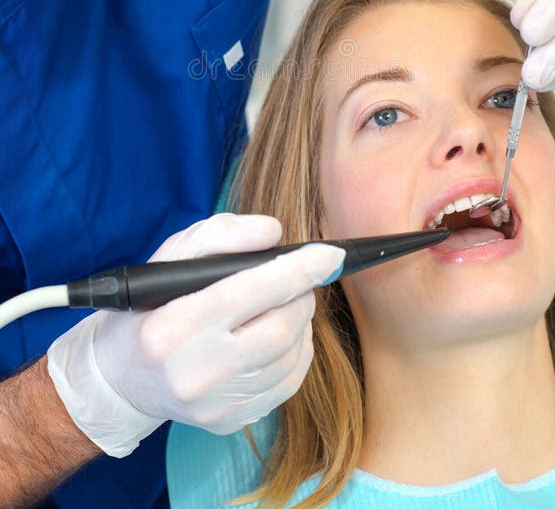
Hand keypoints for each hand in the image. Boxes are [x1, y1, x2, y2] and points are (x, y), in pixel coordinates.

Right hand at [47, 214, 343, 456]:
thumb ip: (222, 234)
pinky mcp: (228, 423)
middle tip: (301, 279)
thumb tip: (275, 234)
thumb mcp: (171, 256)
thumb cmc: (149, 305)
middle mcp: (194, 373)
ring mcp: (213, 405)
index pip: (253, 292)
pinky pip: (286, 385)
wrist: (120, 377)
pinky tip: (283, 337)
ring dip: (301, 324)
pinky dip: (296, 354)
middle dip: (303, 296)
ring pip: (290, 358)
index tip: (330, 253)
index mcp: (174, 326)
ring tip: (287, 304)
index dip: (299, 269)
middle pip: (281, 330)